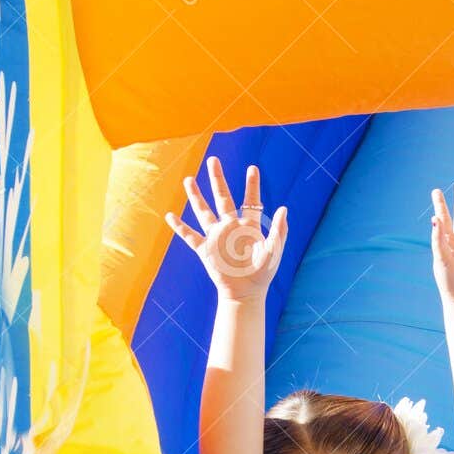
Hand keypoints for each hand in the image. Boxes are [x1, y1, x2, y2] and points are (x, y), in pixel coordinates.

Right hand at [165, 156, 287, 300]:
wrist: (245, 294)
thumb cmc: (262, 274)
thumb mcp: (273, 252)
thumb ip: (279, 231)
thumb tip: (283, 208)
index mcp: (249, 226)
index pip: (250, 201)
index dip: (252, 185)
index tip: (252, 168)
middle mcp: (231, 227)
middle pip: (222, 198)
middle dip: (217, 179)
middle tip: (213, 159)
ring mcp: (216, 237)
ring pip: (203, 212)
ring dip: (195, 196)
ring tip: (188, 179)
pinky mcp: (205, 250)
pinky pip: (190, 236)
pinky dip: (179, 227)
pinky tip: (169, 216)